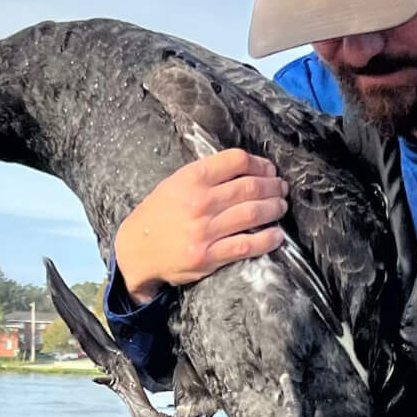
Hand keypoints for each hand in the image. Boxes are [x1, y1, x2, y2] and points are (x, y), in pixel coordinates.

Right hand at [112, 149, 287, 303]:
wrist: (135, 251)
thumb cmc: (158, 215)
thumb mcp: (175, 183)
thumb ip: (206, 175)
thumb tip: (245, 169)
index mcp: (191, 179)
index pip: (236, 161)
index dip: (259, 164)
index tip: (268, 170)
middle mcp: (200, 202)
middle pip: (250, 187)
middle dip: (273, 187)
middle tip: (281, 189)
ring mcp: (205, 230)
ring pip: (253, 213)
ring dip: (274, 209)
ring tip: (281, 207)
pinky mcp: (209, 256)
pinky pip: (247, 245)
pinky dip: (267, 239)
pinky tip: (276, 235)